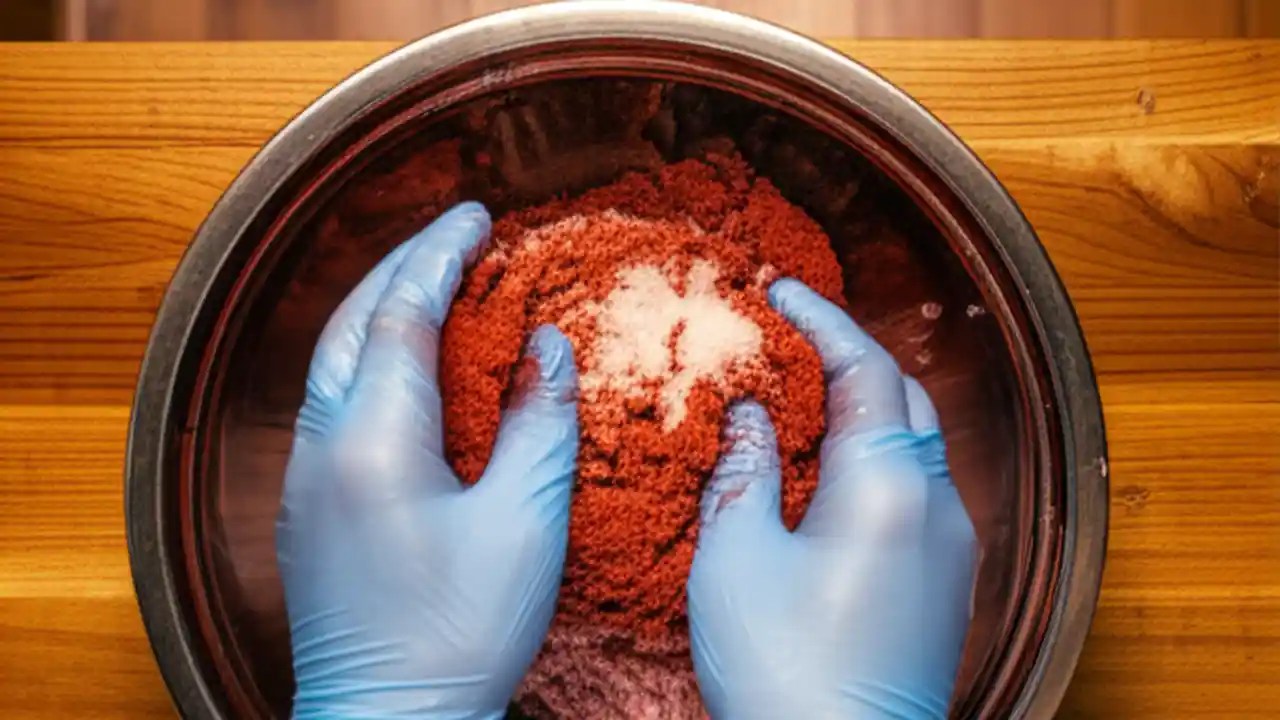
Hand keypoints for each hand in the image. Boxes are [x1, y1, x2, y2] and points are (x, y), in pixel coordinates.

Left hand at [276, 202, 578, 718]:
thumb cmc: (456, 635)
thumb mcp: (524, 524)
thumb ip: (538, 424)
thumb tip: (545, 349)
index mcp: (373, 440)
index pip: (404, 313)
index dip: (440, 254)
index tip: (476, 215)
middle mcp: (324, 446)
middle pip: (354, 322)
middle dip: (403, 266)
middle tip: (455, 235)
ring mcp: (307, 478)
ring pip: (335, 361)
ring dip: (384, 311)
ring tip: (435, 285)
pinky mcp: (310, 509)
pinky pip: (335, 403)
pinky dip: (373, 362)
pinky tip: (409, 373)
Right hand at [688, 278, 976, 719]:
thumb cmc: (786, 671)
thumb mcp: (736, 559)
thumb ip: (745, 473)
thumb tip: (752, 417)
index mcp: (887, 484)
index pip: (864, 365)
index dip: (821, 318)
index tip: (780, 289)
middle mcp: (937, 503)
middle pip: (902, 395)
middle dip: (849, 355)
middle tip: (790, 337)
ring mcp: (951, 546)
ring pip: (915, 444)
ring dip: (865, 408)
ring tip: (803, 400)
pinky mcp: (945, 584)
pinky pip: (917, 492)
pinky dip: (875, 460)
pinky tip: (827, 479)